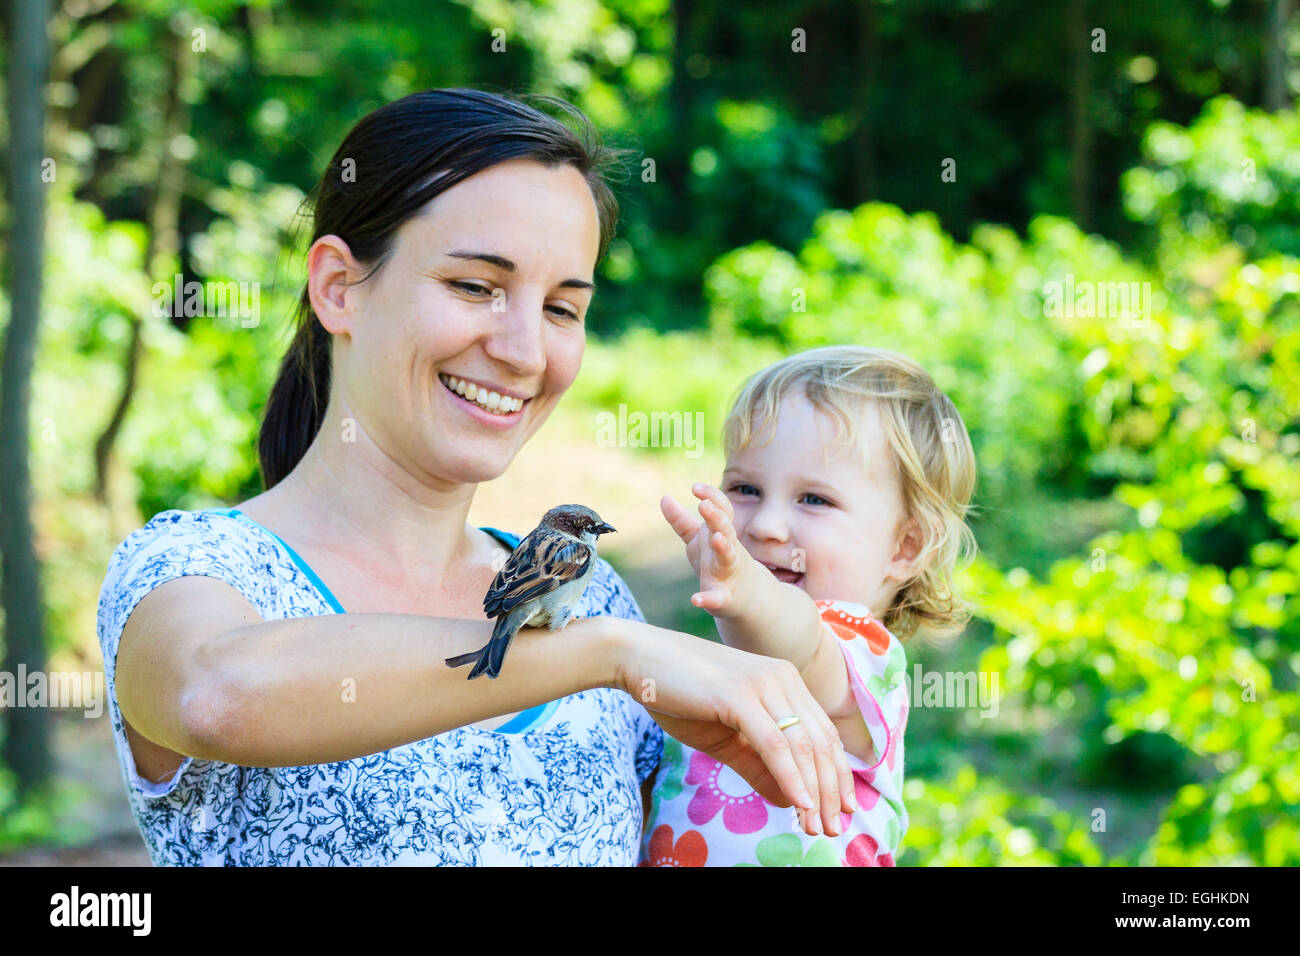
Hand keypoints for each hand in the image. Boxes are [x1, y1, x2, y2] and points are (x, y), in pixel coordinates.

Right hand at [613, 617, 857, 837]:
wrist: (636, 658)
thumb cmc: (678, 695)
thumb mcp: (726, 738)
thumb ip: (759, 767)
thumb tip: (791, 802)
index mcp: (783, 681)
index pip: (823, 734)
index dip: (836, 775)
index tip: (840, 811)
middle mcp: (781, 677)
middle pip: (820, 742)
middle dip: (830, 790)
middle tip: (833, 829)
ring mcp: (763, 684)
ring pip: (803, 746)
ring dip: (814, 792)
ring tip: (816, 826)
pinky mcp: (740, 696)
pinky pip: (775, 744)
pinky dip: (791, 777)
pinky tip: (799, 804)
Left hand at [660, 483, 762, 618]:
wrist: (745, 597)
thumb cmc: (718, 562)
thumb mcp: (699, 540)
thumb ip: (682, 521)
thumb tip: (664, 497)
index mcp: (722, 533)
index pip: (722, 509)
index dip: (711, 497)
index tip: (695, 488)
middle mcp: (728, 549)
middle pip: (726, 529)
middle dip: (716, 518)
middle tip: (704, 505)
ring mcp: (728, 572)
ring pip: (728, 556)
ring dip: (723, 547)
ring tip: (716, 538)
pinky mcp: (724, 597)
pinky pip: (718, 598)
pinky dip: (708, 599)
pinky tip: (695, 600)